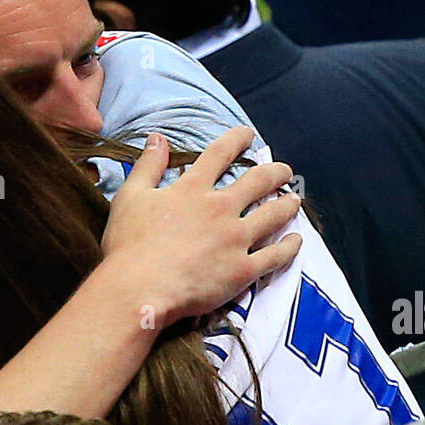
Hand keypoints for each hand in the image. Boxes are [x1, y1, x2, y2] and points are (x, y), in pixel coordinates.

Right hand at [101, 126, 301, 328]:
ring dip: (288, 205)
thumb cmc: (128, 246)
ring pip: (274, 215)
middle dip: (275, 172)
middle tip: (283, 171)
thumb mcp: (130, 197)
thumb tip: (157, 137)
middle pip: (258, 181)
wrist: (138, 290)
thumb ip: (147, 165)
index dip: (236, 140)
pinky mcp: (242, 271)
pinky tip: (297, 241)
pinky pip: (275, 256)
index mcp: (193, 189)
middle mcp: (220, 209)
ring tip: (294, 201)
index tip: (248, 135)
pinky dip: (290, 247)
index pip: (220, 154)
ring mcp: (235, 240)